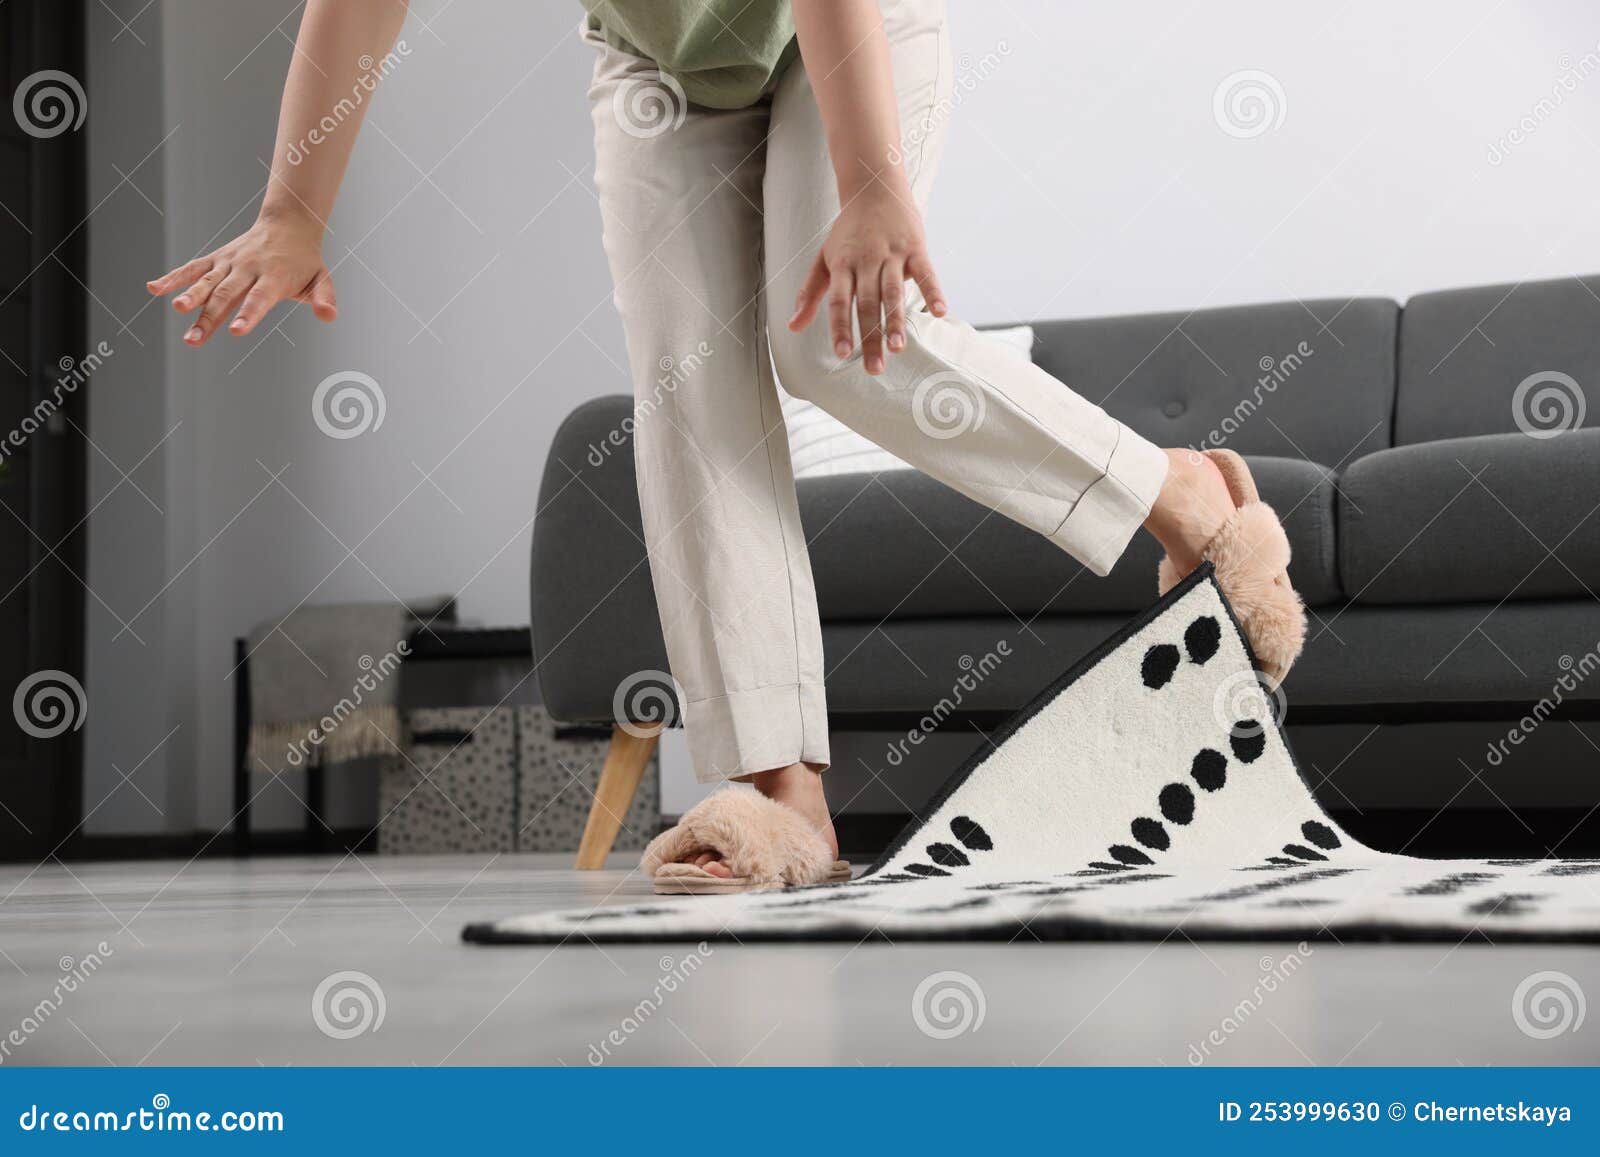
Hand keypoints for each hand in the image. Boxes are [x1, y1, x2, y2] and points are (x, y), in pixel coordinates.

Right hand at [146, 209, 337, 346]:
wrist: (288, 225)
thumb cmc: (305, 261)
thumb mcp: (322, 279)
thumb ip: (325, 298)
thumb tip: (329, 316)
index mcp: (274, 277)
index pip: (259, 298)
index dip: (248, 314)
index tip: (235, 331)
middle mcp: (249, 269)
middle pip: (226, 295)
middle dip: (210, 318)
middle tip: (193, 341)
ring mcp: (230, 263)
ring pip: (207, 282)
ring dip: (190, 297)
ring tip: (176, 311)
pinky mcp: (217, 259)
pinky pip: (192, 268)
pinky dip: (173, 277)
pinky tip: (153, 289)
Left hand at [787, 183, 945, 373]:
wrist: (874, 188)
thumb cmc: (847, 232)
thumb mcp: (824, 259)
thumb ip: (809, 294)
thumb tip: (792, 327)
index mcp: (842, 265)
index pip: (840, 301)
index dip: (840, 326)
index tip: (841, 353)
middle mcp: (866, 260)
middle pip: (868, 303)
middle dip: (870, 337)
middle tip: (874, 369)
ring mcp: (892, 253)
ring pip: (894, 292)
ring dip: (896, 321)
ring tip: (897, 348)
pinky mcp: (915, 247)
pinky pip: (926, 272)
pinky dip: (933, 291)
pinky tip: (940, 312)